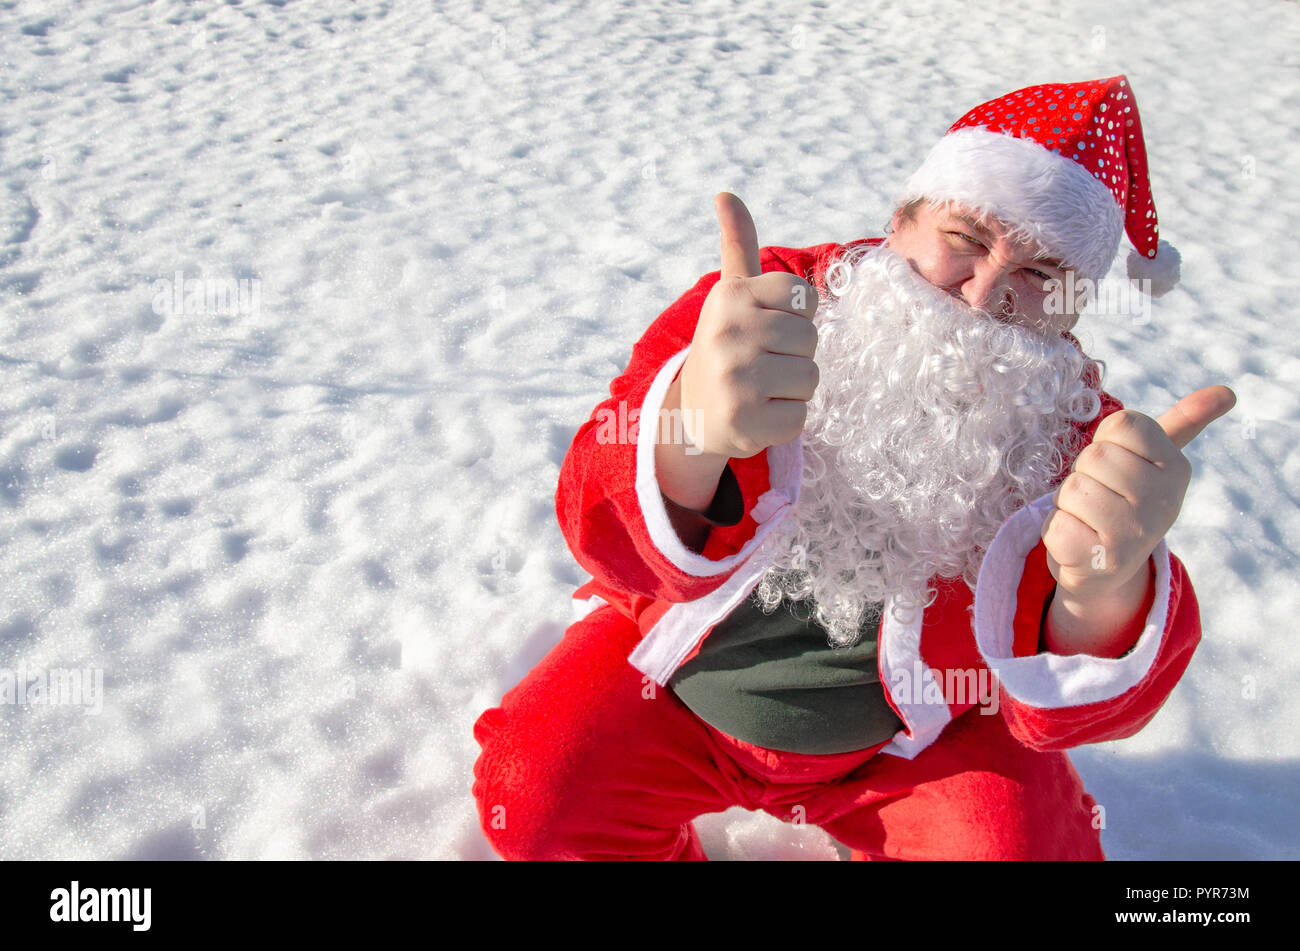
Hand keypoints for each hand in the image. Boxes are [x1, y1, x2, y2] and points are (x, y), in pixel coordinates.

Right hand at [677, 193, 820, 458]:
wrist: (691, 412)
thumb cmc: (725, 345)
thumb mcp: (730, 294)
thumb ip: (737, 244)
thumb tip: (726, 193)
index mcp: (731, 296)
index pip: (805, 299)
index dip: (794, 320)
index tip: (764, 330)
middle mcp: (728, 333)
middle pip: (811, 341)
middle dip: (794, 357)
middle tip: (759, 365)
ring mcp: (736, 379)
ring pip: (810, 379)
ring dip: (792, 390)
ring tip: (760, 390)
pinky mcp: (745, 421)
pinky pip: (800, 417)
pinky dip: (785, 421)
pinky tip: (757, 415)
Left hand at [1041, 385, 1237, 601]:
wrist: (1106, 569)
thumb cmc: (1122, 501)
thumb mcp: (1154, 461)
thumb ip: (1184, 423)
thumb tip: (1227, 392)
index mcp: (1176, 468)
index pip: (1122, 424)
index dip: (1105, 444)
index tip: (1116, 469)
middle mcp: (1164, 501)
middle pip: (1094, 457)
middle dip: (1084, 476)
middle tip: (1099, 499)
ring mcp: (1136, 533)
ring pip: (1072, 490)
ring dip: (1067, 505)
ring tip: (1088, 521)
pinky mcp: (1103, 561)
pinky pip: (1057, 526)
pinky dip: (1056, 532)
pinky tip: (1079, 543)